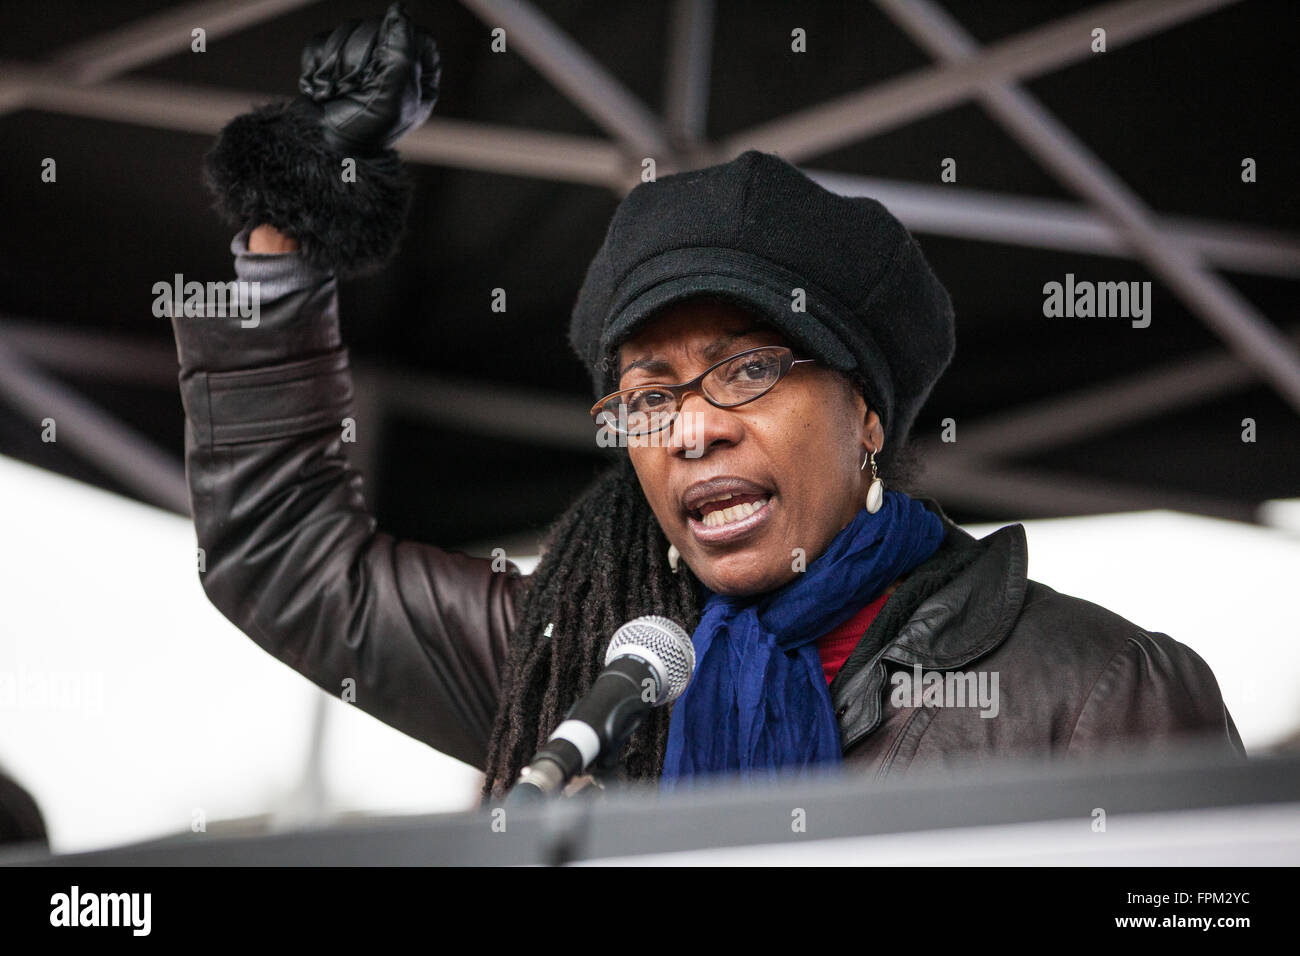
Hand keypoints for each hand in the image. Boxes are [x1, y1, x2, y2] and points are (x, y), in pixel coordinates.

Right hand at [297, 1, 440, 152]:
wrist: (316, 148)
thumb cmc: (361, 133)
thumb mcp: (393, 98)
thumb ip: (401, 53)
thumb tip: (399, 10)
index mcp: (418, 81)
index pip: (418, 37)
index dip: (399, 45)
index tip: (383, 64)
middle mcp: (392, 68)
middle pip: (379, 27)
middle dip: (359, 57)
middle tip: (352, 87)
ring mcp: (360, 62)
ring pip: (347, 29)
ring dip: (336, 63)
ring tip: (334, 92)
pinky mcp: (330, 60)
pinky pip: (321, 40)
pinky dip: (317, 64)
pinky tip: (321, 88)